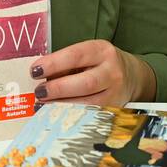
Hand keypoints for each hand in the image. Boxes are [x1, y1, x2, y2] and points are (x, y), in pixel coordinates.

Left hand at [28, 40, 154, 106]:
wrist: (131, 76)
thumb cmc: (99, 63)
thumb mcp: (86, 55)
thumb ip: (65, 64)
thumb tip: (39, 77)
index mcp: (102, 51)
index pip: (76, 56)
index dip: (54, 64)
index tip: (35, 71)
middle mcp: (112, 71)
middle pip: (85, 83)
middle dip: (58, 89)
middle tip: (39, 92)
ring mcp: (116, 93)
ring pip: (89, 103)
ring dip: (62, 106)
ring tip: (43, 105)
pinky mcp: (114, 110)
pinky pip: (91, 115)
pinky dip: (71, 116)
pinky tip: (56, 115)